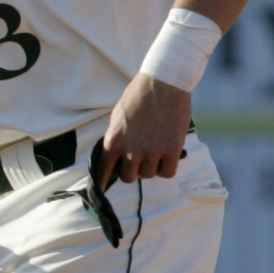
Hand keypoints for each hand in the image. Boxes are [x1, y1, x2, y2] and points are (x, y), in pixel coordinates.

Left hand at [96, 73, 191, 188]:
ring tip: (156, 149)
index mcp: (114, 141)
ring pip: (148, 175)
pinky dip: (167, 167)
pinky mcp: (172, 150)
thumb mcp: (118, 116)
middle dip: (133, 170)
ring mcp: (152, 152)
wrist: (164, 81)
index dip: (102, 182)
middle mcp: (131, 150)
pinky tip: (167, 156)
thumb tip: (114, 158)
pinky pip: (167, 173)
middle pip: (128, 177)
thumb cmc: (139, 94)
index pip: (103, 171)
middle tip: (140, 158)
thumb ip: (115, 138)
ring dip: (151, 166)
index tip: (101, 191)